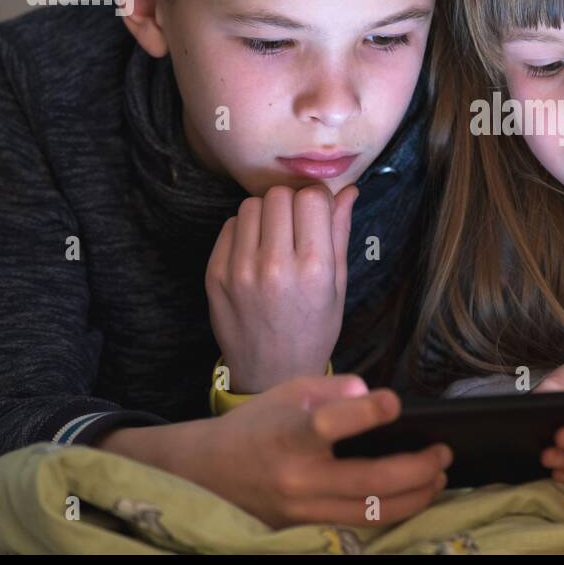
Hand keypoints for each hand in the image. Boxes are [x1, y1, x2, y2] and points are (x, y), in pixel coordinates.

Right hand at [194, 372, 452, 529]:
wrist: (207, 473)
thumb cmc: (256, 426)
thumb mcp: (289, 392)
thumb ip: (334, 389)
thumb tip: (371, 395)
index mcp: (290, 435)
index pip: (329, 424)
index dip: (365, 414)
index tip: (394, 403)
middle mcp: (297, 478)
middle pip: (371, 481)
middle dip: (418, 468)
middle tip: (443, 453)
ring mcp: (302, 510)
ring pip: (372, 512)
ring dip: (415, 496)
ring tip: (438, 478)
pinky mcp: (305, 528)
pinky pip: (358, 524)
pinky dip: (390, 511)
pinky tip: (412, 496)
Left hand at [206, 184, 359, 392]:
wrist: (270, 374)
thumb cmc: (313, 330)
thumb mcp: (337, 286)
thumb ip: (339, 233)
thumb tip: (348, 190)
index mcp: (313, 268)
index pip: (311, 198)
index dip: (318, 200)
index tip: (318, 213)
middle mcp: (275, 266)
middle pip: (279, 196)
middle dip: (292, 203)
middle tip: (296, 226)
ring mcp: (240, 270)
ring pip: (251, 206)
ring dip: (266, 214)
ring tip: (275, 238)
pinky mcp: (216, 274)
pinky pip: (229, 226)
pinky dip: (244, 230)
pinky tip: (255, 252)